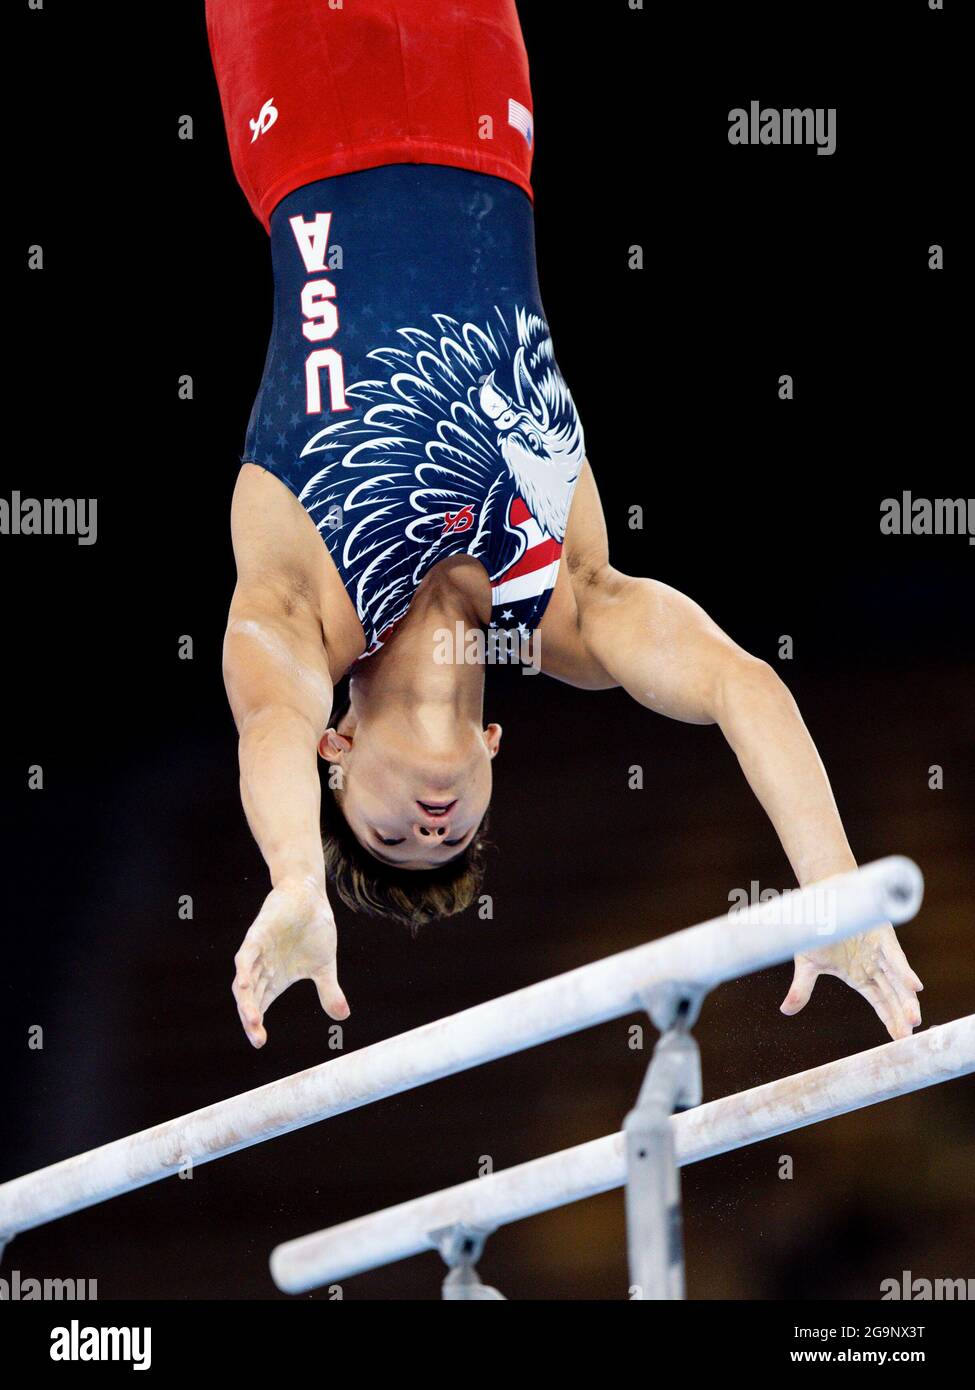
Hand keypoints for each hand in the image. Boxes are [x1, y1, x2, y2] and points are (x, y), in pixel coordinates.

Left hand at [232, 876, 348, 1047]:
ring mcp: (258, 953)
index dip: (255, 1025)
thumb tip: (343, 1017)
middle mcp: (262, 969)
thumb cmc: (314, 930)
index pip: (259, 1006)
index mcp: (273, 980)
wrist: (311, 896)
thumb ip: (329, 991)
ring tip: (252, 1020)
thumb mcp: (324, 966)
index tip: (260, 1042)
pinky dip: (244, 971)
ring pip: (245, 981)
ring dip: (246, 1000)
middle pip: (249, 999)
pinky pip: (246, 956)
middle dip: (250, 1018)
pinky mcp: (257, 935)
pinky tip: (244, 985)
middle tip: (257, 1038)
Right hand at [781, 923, 922, 1039]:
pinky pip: (895, 956)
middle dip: (901, 1015)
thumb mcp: (806, 964)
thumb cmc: (815, 929)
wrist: (816, 898)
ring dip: (907, 999)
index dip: (890, 1020)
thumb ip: (801, 989)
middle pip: (893, 995)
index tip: (899, 1040)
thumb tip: (785, 1011)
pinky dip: (904, 971)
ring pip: (898, 980)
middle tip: (908, 1037)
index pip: (881, 1003)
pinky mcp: (882, 935)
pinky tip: (914, 986)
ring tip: (914, 1019)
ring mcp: (880, 951)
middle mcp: (875, 966)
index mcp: (860, 975)